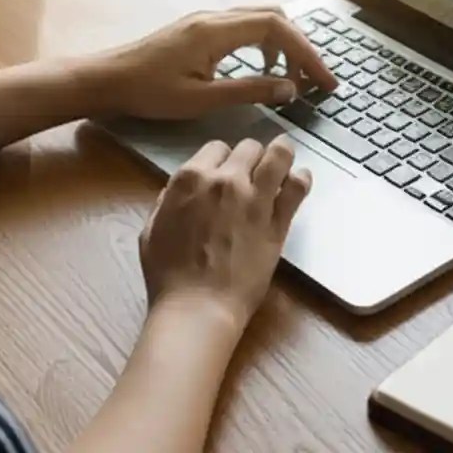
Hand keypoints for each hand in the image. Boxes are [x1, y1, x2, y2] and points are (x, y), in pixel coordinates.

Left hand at [86, 7, 338, 120]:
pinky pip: (245, 27)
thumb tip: (289, 88)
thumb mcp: (202, 99)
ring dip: (284, 45)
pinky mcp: (200, 29)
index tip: (323, 80)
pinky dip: (265, 45)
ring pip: (261, 19)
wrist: (106, 80)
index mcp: (216, 31)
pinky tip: (265, 72)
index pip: (277, 28)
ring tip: (295, 79)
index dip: (306, 52)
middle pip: (275, 17)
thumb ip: (249, 91)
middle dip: (301, 47)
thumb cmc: (148, 93)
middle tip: (317, 80)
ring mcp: (207, 20)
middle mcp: (215, 18)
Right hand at [139, 137, 309, 324]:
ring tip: (283, 162)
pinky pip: (297, 186)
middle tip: (252, 173)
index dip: (222, 159)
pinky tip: (299, 180)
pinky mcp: (278, 220)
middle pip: (248, 147)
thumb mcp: (152, 230)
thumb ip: (168, 201)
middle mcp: (225, 180)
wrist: (198, 306)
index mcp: (190, 178)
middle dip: (250, 157)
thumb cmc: (168, 274)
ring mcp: (255, 198)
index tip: (226, 171)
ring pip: (278, 155)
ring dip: (281, 154)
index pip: (215, 148)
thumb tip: (180, 189)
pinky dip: (300, 179)